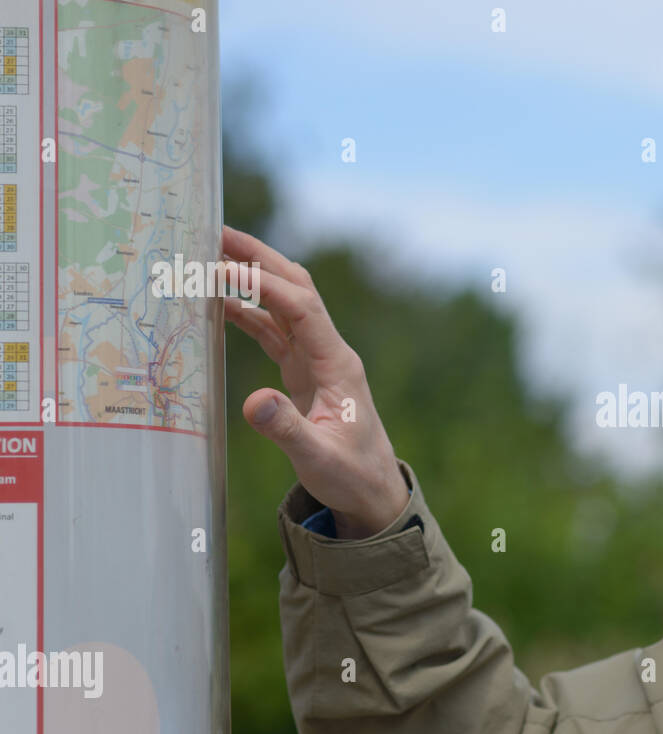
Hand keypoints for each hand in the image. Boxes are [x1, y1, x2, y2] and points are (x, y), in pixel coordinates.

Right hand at [222, 225, 409, 538]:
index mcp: (338, 365)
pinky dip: (248, 311)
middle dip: (259, 259)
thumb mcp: (318, 458)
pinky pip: (274, 330)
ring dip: (251, 278)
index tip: (227, 265)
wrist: (371, 490)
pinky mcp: (304, 371)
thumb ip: (287, 430)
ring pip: (284, 304)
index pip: (303, 310)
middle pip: (295, 290)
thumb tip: (253, 403)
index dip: (267, 285)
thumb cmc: (350, 476)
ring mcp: (317, 359)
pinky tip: (219, 300)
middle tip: (216, 231)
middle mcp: (329, 353)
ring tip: (209, 254)